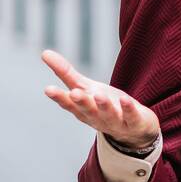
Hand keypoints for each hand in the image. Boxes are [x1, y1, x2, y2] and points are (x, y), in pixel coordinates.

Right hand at [42, 49, 159, 147]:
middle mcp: (97, 118)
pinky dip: (128, 108)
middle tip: (74, 93)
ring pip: (108, 115)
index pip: (70, 104)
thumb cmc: (104, 105)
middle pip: (88, 111)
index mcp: (83, 110)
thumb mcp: (86, 88)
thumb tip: (44, 52)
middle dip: (81, 103)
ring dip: (103, 106)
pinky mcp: (135, 122)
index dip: (59, 98)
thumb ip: (66, 73)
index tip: (48, 89)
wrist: (134, 129)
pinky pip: (131, 116)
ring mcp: (116, 122)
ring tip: (98, 95)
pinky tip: (125, 99)